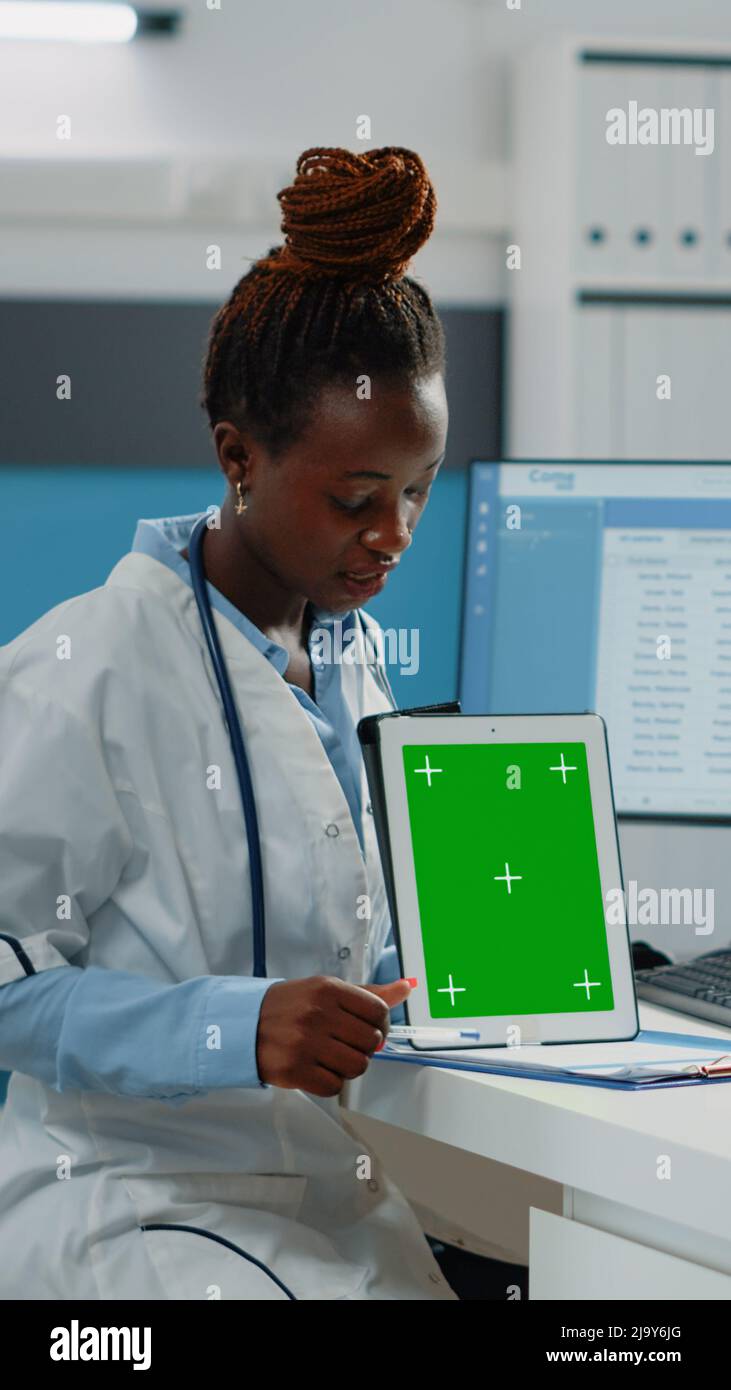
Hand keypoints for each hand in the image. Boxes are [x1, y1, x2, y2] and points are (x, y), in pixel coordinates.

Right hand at [256, 975, 411, 1096]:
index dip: (381, 1025)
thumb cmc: (288, 1007)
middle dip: (363, 1047)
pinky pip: (335, 1086)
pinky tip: (316, 1069)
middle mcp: (317, 1013)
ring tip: (330, 1057)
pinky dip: (330, 1082)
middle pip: (371, 1042)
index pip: (378, 1011)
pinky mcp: (294, 1070)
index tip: (370, 1029)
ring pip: (357, 1066)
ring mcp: (305, 1042)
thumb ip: (368, 993)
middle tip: (344, 1044)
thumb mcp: (325, 991)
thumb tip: (405, 988)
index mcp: (327, 989)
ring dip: (348, 1067)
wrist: (241, 1026)